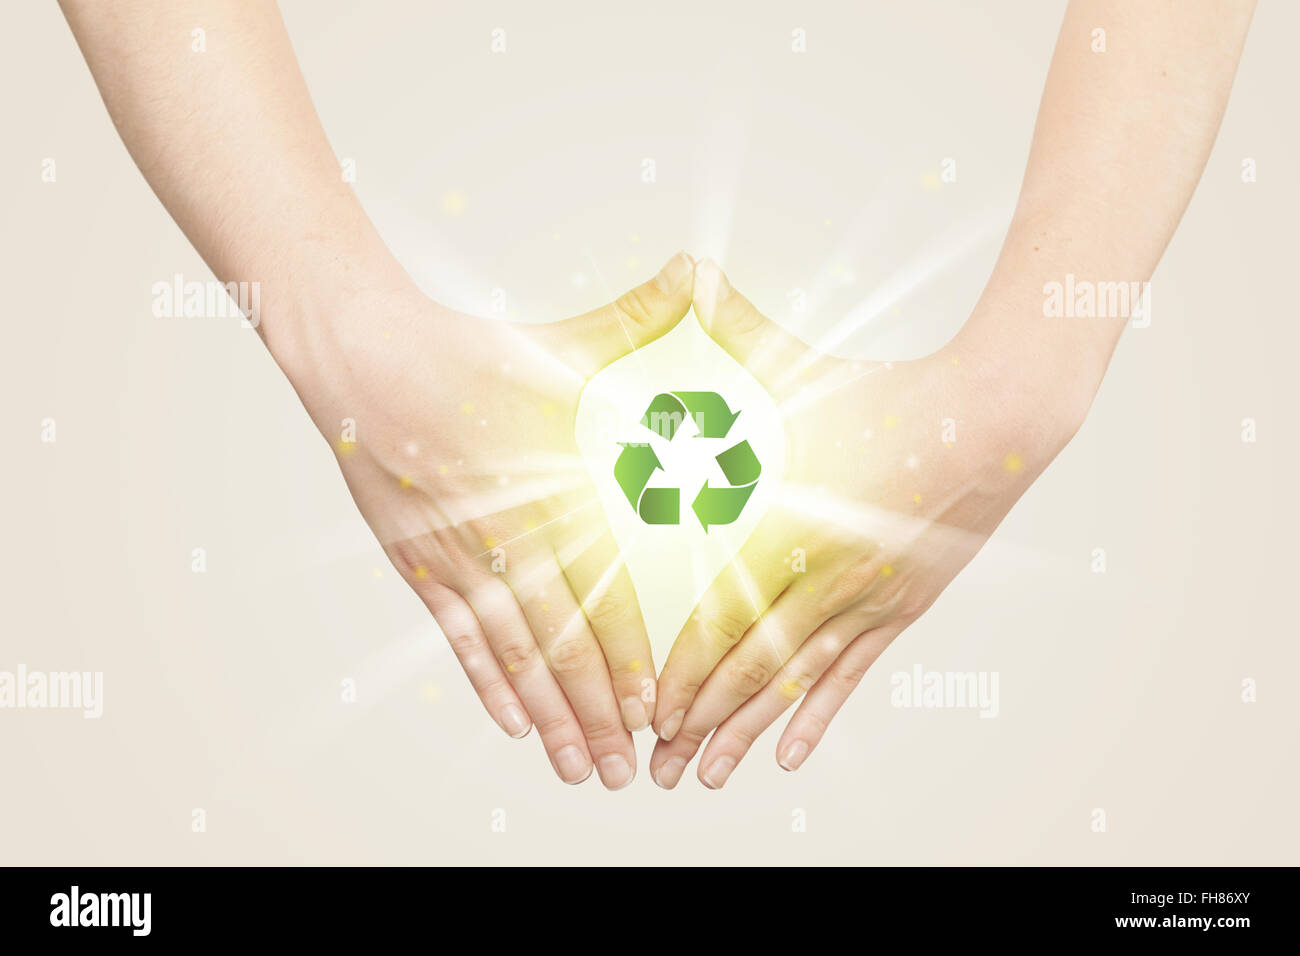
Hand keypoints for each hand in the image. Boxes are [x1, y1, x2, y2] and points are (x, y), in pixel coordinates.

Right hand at [292, 253, 693, 787]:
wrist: (365, 357)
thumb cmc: (472, 352)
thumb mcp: (561, 337)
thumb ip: (637, 316)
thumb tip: (696, 267)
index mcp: (550, 492)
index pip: (600, 595)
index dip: (631, 658)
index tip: (661, 708)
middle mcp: (506, 538)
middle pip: (559, 644)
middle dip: (596, 712)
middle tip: (627, 771)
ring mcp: (456, 557)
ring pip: (510, 654)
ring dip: (546, 715)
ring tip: (576, 766)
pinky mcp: (417, 562)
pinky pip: (459, 636)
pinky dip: (486, 682)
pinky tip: (509, 721)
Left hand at [649, 260, 1077, 787]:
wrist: (994, 416)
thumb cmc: (891, 390)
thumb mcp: (807, 364)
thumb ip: (737, 326)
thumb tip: (689, 268)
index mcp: (794, 528)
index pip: (721, 619)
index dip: (680, 672)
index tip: (644, 713)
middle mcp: (828, 579)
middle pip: (749, 671)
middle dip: (697, 724)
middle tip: (651, 774)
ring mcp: (870, 602)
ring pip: (794, 687)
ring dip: (745, 735)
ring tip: (704, 779)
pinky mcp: (900, 608)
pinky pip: (848, 677)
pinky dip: (814, 719)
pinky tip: (786, 758)